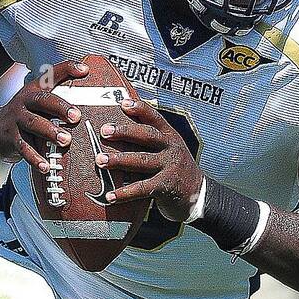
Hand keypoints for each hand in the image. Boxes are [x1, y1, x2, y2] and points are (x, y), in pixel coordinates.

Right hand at [0, 60, 88, 171]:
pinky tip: (46, 167)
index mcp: (34, 89)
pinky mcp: (11, 138)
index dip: (67, 69)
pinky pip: (24, 148)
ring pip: (33, 124)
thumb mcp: (38, 100)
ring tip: (66, 141)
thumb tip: (85, 76)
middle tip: (76, 116)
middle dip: (60, 107)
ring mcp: (16, 119)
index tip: (85, 70)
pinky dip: (35, 158)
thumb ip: (59, 92)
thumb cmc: (26, 113)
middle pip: (42, 100)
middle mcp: (24, 101)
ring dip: (50, 132)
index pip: (51, 76)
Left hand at [97, 98, 202, 222]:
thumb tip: (119, 131)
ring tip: (100, 161)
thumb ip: (151, 141)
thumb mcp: (169, 150)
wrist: (199, 194)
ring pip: (142, 161)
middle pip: (147, 136)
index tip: (123, 103)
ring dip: (119, 160)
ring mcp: (170, 167)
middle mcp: (171, 149)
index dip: (140, 109)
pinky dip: (125, 193)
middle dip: (124, 132)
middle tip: (104, 131)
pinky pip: (142, 188)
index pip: (155, 118)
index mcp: (170, 137)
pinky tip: (110, 196)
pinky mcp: (166, 186)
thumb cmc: (175, 170)